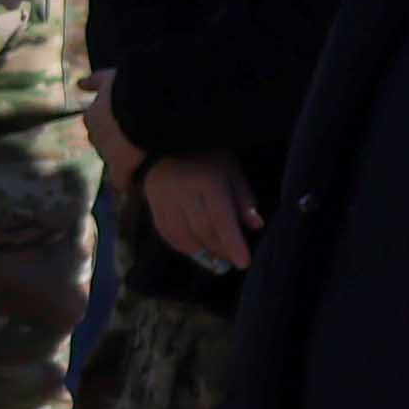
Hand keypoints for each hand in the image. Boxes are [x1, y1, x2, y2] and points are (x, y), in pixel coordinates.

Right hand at [138, 153, 261, 271]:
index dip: (233, 243)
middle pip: (202, 230)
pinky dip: (181, 246)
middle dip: (219, 249)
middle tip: (230, 261)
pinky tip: (194, 250)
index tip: (243, 263)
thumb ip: (243, 200)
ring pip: (182, 235)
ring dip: (200, 251)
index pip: (221, 219)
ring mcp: (164, 198)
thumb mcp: (232, 173)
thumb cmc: (208, 160)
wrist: (168, 144)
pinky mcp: (152, 203)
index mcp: (209, 181)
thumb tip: (256, 226)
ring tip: (214, 259)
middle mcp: (184, 191)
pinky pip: (165, 232)